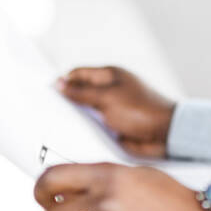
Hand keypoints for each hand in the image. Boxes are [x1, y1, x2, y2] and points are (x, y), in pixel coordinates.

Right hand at [56, 65, 174, 157]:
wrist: (166, 134)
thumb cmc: (141, 110)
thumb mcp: (108, 98)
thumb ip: (82, 92)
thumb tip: (59, 83)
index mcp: (110, 75)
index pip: (78, 73)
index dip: (62, 81)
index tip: (45, 94)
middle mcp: (110, 90)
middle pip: (80, 92)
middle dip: (65, 101)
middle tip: (44, 112)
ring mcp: (112, 108)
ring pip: (85, 111)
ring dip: (74, 118)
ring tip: (53, 126)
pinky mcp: (114, 126)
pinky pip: (94, 126)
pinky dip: (84, 130)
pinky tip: (72, 137)